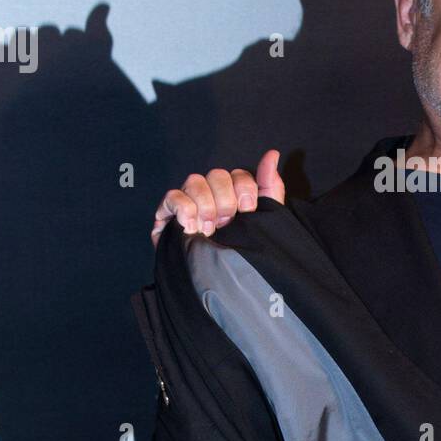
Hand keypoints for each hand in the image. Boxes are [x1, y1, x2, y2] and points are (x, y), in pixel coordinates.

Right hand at [151, 149, 285, 247]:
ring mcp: (189, 201)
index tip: (247, 212)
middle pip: (217, 175)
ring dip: (206, 205)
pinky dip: (183, 209)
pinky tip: (191, 227)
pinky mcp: (167, 214)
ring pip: (194, 181)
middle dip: (225, 200)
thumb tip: (272, 154)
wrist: (220, 286)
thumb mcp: (263, 220)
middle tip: (227, 224)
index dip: (244, 190)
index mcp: (234, 193)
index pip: (239, 175)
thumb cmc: (242, 251)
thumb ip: (269, 186)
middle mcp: (211, 193)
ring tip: (209, 230)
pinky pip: (172, 196)